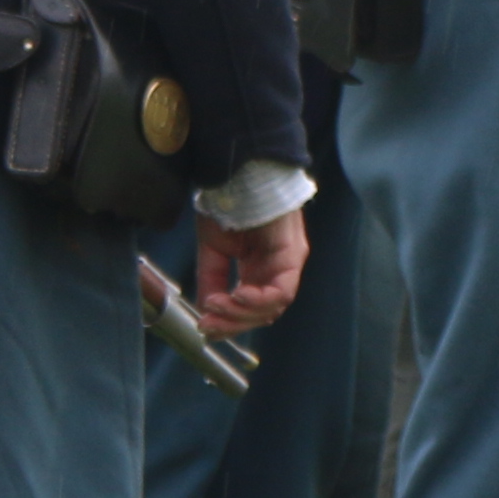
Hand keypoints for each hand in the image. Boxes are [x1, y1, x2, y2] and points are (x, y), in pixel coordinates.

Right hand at [190, 206, 307, 335]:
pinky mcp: (293, 255)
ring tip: (218, 306)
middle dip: (233, 323)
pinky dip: (259, 300)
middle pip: (262, 313)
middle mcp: (277, 269)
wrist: (241, 172)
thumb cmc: (230, 202)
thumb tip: (208, 310)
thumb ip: (212, 278)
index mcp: (259, 268)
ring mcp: (288, 263)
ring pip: (273, 308)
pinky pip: (282, 291)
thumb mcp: (214, 248)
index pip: (250, 308)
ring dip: (242, 314)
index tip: (204, 325)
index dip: (228, 322)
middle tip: (207, 324)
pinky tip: (237, 295)